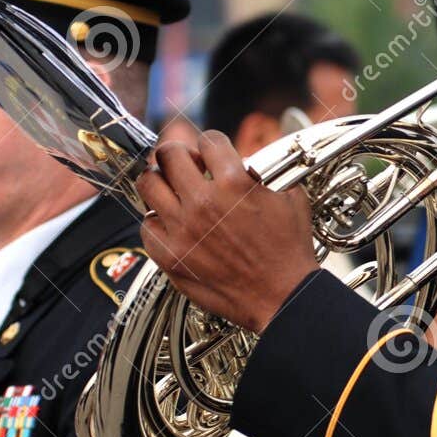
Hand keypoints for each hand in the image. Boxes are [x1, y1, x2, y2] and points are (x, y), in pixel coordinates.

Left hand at [138, 131, 319, 333]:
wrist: (283, 296)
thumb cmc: (289, 251)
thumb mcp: (291, 198)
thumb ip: (265, 173)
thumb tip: (246, 162)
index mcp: (235, 183)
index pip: (208, 139)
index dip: (212, 143)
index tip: (213, 152)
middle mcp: (204, 202)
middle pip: (168, 154)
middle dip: (179, 154)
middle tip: (187, 164)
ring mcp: (182, 230)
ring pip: (148, 184)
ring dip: (160, 182)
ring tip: (172, 189)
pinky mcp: (170, 256)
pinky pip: (146, 226)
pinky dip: (157, 221)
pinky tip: (173, 224)